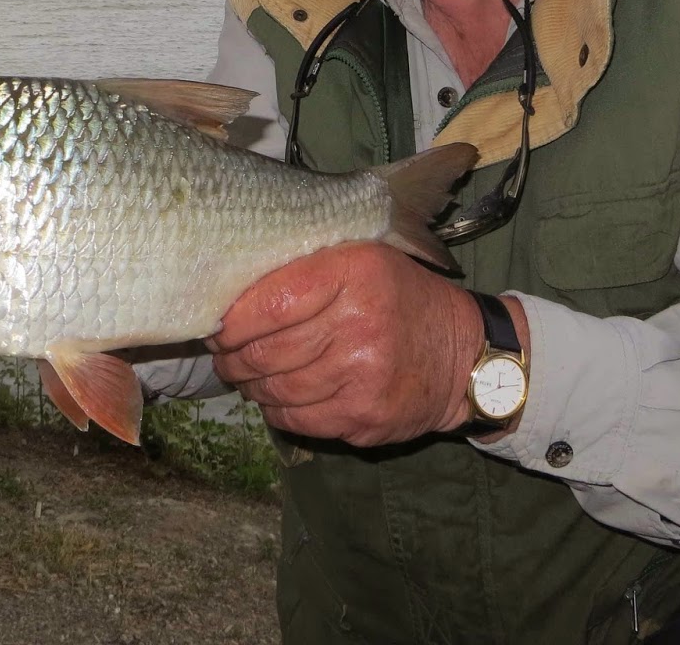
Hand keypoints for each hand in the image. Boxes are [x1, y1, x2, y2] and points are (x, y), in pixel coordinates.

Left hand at [209, 241, 504, 446]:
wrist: (463, 355)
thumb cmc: (399, 298)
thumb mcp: (361, 259)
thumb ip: (303, 268)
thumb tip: (230, 297)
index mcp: (354, 272)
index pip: (267, 302)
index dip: (230, 321)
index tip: (216, 324)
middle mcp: (360, 323)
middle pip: (264, 352)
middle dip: (232, 358)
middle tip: (225, 354)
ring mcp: (363, 375)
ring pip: (274, 389)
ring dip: (251, 385)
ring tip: (250, 374)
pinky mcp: (365, 417)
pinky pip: (295, 419)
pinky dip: (276, 410)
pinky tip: (280, 396)